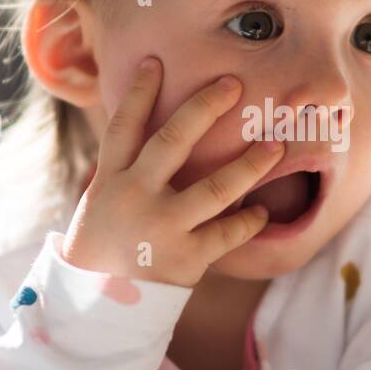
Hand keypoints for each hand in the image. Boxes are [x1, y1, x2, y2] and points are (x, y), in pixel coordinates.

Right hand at [61, 58, 284, 286]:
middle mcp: (134, 197)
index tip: (156, 62)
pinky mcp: (185, 258)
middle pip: (171, 141)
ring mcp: (161, 228)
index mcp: (111, 179)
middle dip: (204, 108)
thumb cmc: (104, 244)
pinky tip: (262, 210)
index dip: (139, 93)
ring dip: (250, 165)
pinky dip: (248, 221)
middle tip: (234, 84)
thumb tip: (145, 123)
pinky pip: (227, 234)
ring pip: (214, 188)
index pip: (124, 126)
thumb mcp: (101, 201)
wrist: (95, 307)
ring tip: (275, 146)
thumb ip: (124, 168)